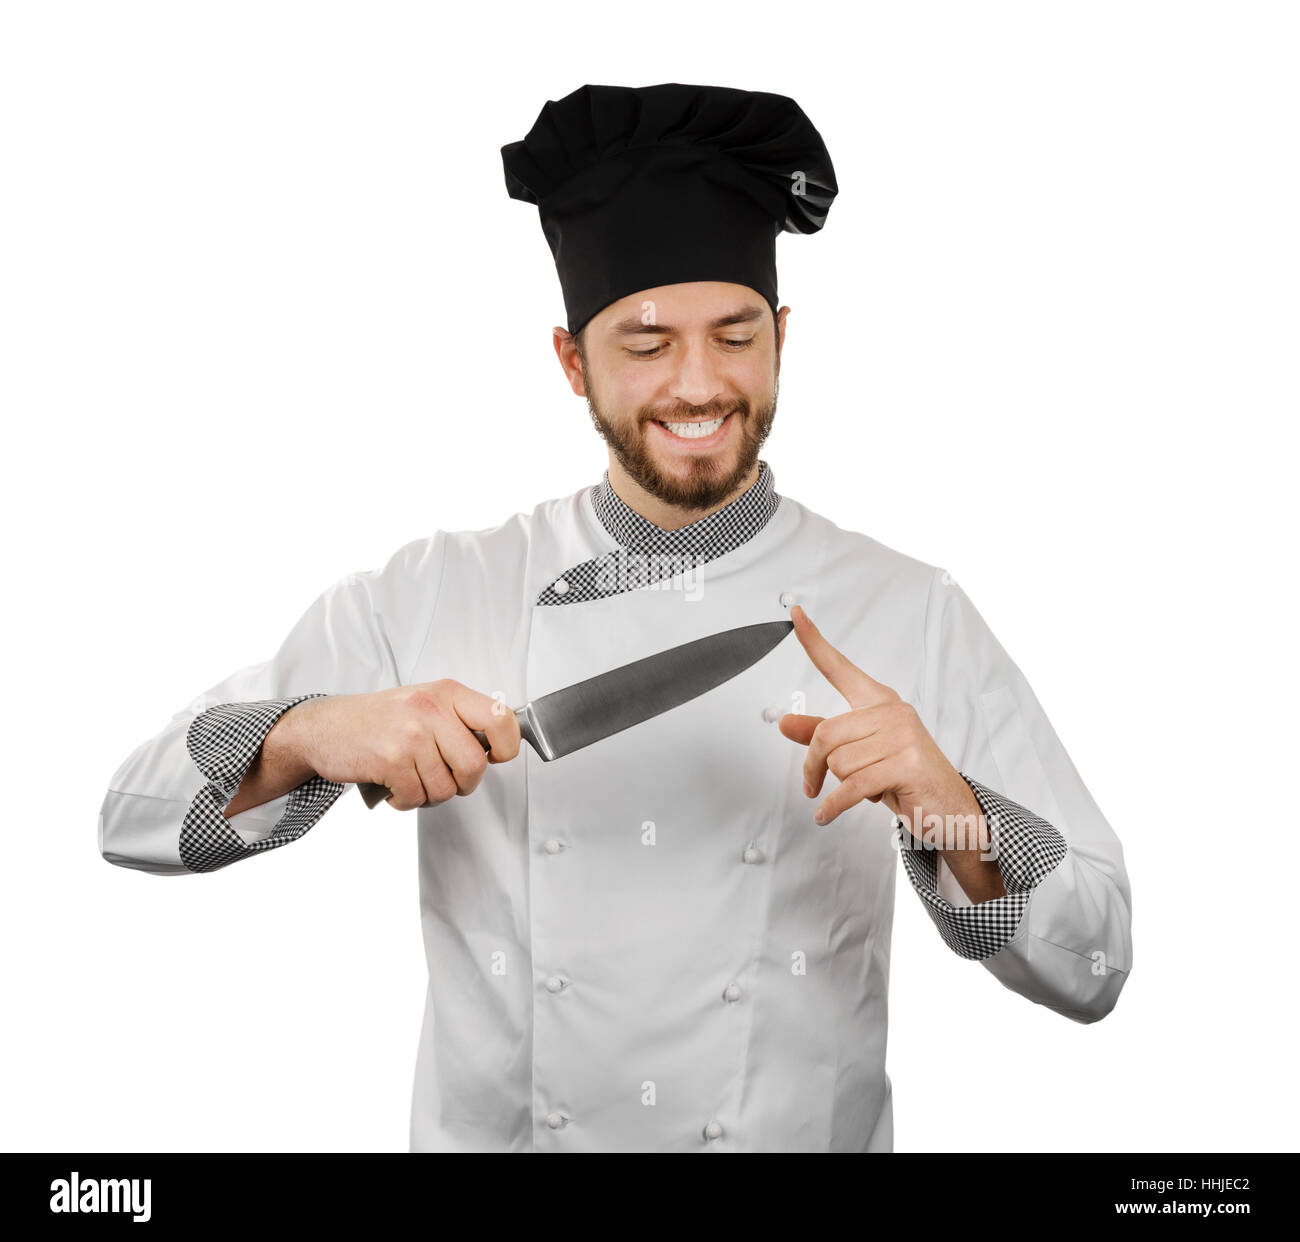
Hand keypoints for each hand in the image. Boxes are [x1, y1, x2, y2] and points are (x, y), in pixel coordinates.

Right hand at [292, 681, 521, 810]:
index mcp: (447, 692)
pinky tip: (394, 786)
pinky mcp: (390, 760)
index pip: (500, 718)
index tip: (495, 757)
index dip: (507, 746)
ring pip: (446, 788)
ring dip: (430, 794)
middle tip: (444, 778)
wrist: (324, 727)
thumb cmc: (380, 719)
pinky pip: (417, 798)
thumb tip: (499, 748)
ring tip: (412, 779)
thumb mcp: (425, 703)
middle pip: (475, 765)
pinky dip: (407, 801)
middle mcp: (431, 709)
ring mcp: (411, 734)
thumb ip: (460, 720)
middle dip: (463, 783)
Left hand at [777, 605, 978, 833]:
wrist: (950, 808)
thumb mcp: (861, 753)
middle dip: (815, 767)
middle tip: (817, 785)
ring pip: (838, 763)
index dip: (814, 642)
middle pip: (826, 734)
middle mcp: (892, 712)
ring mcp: (902, 736)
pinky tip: (827, 814)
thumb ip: (822, 737)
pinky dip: (834, 805)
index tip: (795, 615)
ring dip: (840, 786)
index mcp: (880, 701)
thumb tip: (784, 723)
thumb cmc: (904, 777)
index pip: (839, 668)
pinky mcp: (906, 765)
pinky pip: (851, 786)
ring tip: (870, 788)